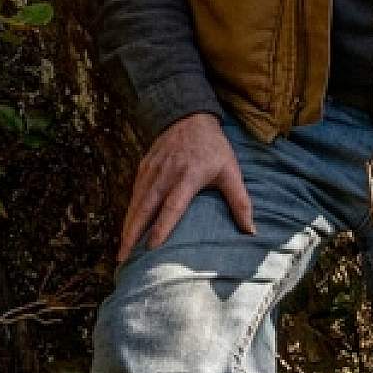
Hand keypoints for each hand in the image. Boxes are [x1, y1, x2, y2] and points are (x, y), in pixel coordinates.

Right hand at [118, 112, 255, 262]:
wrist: (191, 116)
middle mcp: (166, 173)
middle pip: (146, 207)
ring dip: (127, 224)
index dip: (162, 226)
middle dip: (133, 232)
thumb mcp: (231, 171)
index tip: (152, 247)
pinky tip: (127, 226)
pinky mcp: (144, 165)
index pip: (172, 206)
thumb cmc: (214, 148)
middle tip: (123, 256)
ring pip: (136, 201)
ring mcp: (152, 168)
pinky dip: (129, 210)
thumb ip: (240, 201)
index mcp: (189, 176)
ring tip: (122, 248)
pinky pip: (134, 191)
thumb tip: (251, 231)